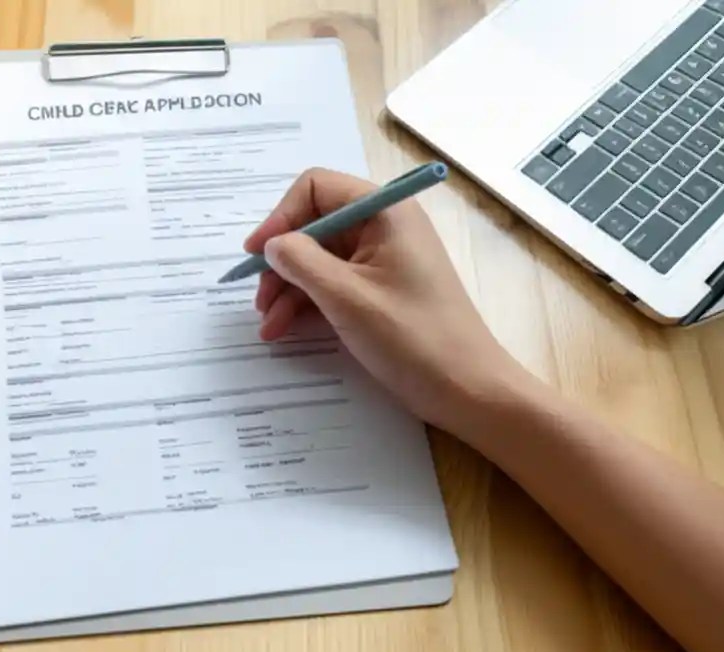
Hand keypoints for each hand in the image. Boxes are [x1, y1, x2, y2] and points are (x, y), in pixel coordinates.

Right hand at [247, 167, 529, 434]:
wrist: (468, 390)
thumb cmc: (413, 338)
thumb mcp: (347, 297)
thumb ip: (302, 263)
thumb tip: (272, 244)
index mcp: (384, 212)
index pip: (316, 188)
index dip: (281, 217)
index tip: (255, 255)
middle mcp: (384, 227)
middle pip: (314, 226)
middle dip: (282, 262)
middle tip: (259, 300)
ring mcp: (383, 261)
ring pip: (319, 260)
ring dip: (288, 289)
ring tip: (268, 325)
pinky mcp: (381, 292)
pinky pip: (333, 285)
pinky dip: (307, 304)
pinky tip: (284, 330)